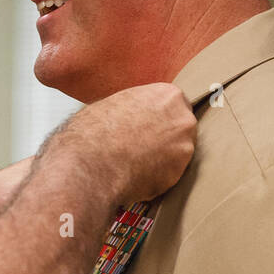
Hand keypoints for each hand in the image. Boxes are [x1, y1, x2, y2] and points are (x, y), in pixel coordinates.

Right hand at [61, 83, 196, 202]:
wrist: (89, 164)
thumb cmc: (93, 132)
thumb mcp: (114, 104)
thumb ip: (135, 107)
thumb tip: (133, 114)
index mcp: (168, 95)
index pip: (174, 105)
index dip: (159, 117)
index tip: (149, 126)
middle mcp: (183, 119)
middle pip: (180, 129)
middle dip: (165, 138)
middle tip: (142, 146)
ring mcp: (184, 148)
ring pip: (176, 154)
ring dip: (161, 159)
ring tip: (134, 163)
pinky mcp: (178, 175)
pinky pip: (168, 176)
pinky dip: (155, 178)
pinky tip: (135, 176)